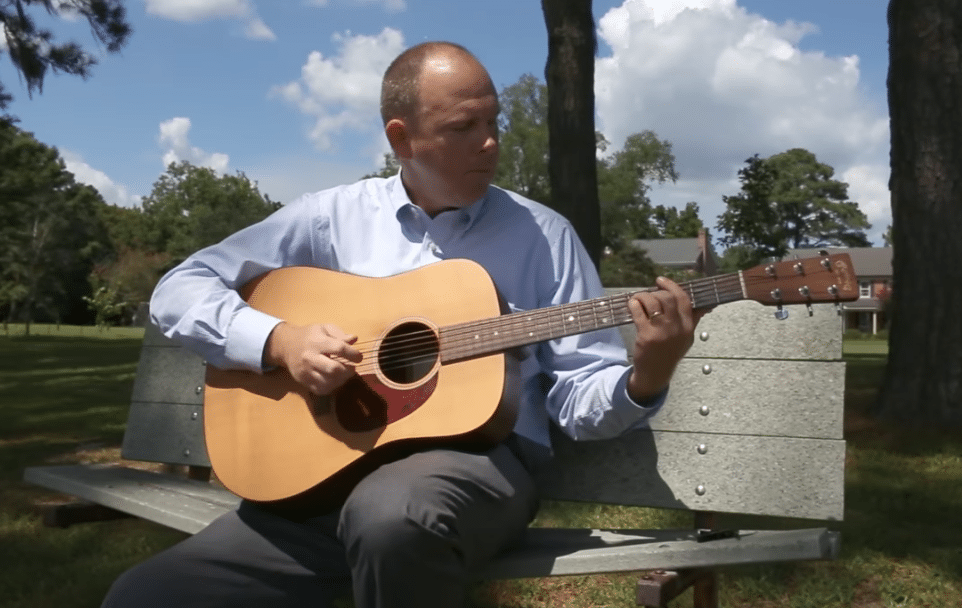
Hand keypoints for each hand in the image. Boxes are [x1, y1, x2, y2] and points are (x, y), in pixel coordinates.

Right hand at [264, 322, 362, 394]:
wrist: (286, 346)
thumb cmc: (309, 335)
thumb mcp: (324, 328)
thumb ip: (340, 334)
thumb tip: (354, 339)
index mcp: (317, 342)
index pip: (339, 349)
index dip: (353, 354)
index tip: (359, 357)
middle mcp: (311, 358)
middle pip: (333, 369)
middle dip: (348, 370)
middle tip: (352, 367)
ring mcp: (306, 372)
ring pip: (328, 382)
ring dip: (341, 380)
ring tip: (344, 373)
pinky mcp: (304, 382)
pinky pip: (321, 389)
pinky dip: (332, 386)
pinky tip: (335, 379)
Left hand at [625, 277, 708, 401]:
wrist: (655, 374)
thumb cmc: (669, 353)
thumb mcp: (686, 338)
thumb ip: (693, 320)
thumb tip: (705, 305)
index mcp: (688, 327)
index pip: (684, 300)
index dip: (672, 286)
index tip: (661, 281)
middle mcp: (677, 328)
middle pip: (668, 299)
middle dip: (656, 292)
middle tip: (649, 294)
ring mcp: (662, 332)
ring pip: (653, 302)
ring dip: (643, 296)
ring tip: (638, 299)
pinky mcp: (646, 336)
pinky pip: (639, 312)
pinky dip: (634, 304)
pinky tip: (632, 304)